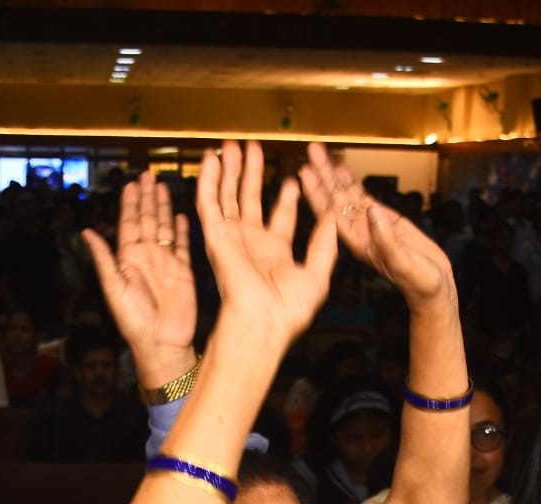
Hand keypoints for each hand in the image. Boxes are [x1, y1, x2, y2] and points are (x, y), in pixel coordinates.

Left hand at [82, 172, 196, 382]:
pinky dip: (182, 230)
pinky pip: (182, 245)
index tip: (131, 184)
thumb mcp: (114, 287)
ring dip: (163, 207)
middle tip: (148, 175)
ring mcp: (166, 263)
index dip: (130, 203)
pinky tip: (181, 215)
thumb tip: (86, 231)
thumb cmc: (135, 321)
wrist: (162, 342)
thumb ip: (104, 258)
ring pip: (164, 227)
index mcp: (128, 259)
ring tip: (162, 186)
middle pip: (146, 220)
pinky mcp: (184, 272)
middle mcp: (147, 257)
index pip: (129, 224)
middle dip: (147, 198)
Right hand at [196, 141, 336, 351]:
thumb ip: (324, 246)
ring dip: (230, 170)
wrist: (263, 322)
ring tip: (233, 145)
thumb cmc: (288, 311)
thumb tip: (332, 219)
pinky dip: (209, 180)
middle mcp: (251, 244)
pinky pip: (208, 203)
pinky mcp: (215, 237)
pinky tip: (212, 159)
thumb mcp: (317, 275)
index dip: (286, 198)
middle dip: (251, 174)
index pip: (279, 218)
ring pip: (228, 196)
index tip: (293, 179)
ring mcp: (232, 239)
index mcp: (275, 254)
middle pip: (249, 200)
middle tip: (254, 149)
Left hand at [298, 143, 452, 309]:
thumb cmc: (419, 282)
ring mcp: (370, 225)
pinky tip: (342, 169)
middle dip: (322, 175)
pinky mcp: (384, 220)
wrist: (433, 288)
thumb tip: (371, 210)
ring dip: (333, 174)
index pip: (332, 214)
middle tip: (311, 150)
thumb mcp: (403, 262)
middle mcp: (359, 233)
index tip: (306, 173)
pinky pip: (363, 198)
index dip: (318, 193)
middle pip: (335, 199)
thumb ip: (386, 239)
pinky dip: (352, 182)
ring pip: (347, 195)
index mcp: (358, 244)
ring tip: (320, 153)